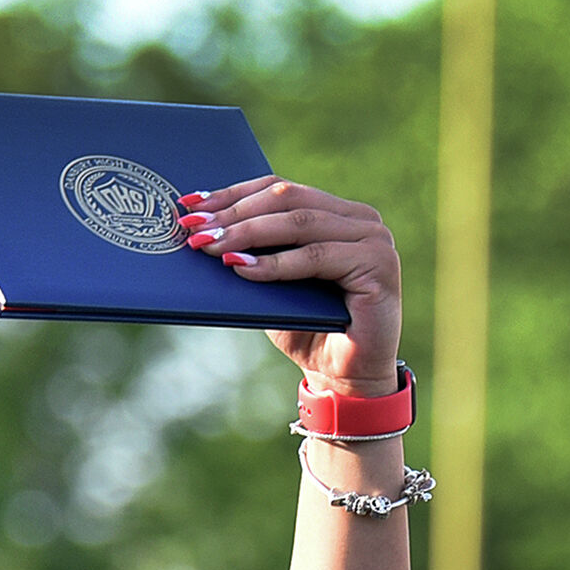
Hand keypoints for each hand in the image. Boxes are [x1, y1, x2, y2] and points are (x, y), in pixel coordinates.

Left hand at [179, 177, 401, 396]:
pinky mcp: (379, 265)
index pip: (280, 189)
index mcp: (336, 214)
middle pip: (288, 199)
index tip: (190, 204)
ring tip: (211, 247)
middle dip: (235, 214)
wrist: (345, 379)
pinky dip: (276, 263)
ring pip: (300, 224)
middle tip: (194, 227)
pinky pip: (316, 258)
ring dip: (248, 234)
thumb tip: (202, 234)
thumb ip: (252, 257)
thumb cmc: (307, 332)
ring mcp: (373, 238)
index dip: (233, 194)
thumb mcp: (271, 289)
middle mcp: (359, 218)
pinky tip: (242, 268)